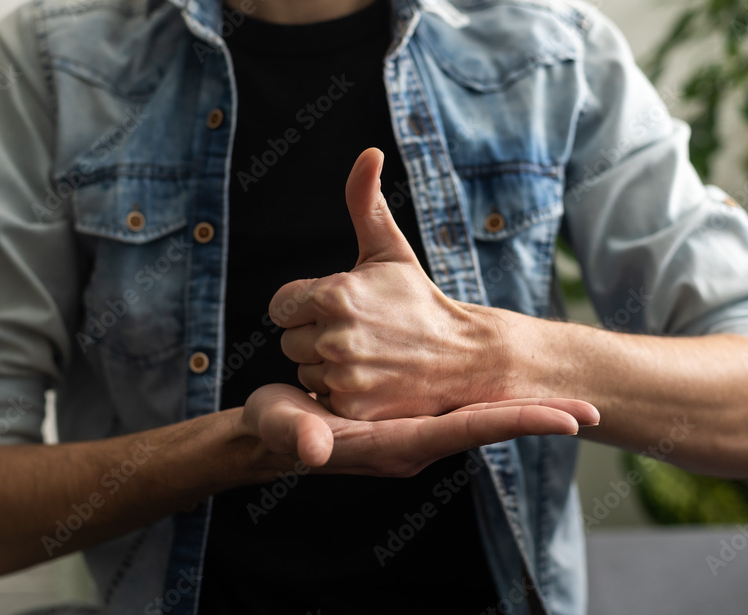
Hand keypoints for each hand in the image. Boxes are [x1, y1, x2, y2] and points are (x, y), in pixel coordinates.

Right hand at [240, 384, 599, 475]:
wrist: (273, 432)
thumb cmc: (276, 430)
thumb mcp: (283, 427)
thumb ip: (299, 436)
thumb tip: (316, 448)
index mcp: (397, 443)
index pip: (469, 432)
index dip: (517, 422)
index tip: (567, 419)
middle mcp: (416, 440)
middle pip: (488, 425)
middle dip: (538, 417)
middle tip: (593, 408)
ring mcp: (417, 428)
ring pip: (480, 416)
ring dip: (522, 406)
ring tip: (571, 396)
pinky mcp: (411, 412)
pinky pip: (463, 407)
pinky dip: (493, 399)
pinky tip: (512, 384)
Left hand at [269, 147, 502, 419]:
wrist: (465, 357)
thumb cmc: (419, 300)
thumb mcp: (390, 250)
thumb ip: (366, 201)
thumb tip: (369, 152)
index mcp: (336, 293)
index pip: (282, 306)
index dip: (305, 307)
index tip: (337, 309)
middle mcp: (336, 336)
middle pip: (289, 342)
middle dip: (315, 337)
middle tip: (359, 334)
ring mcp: (345, 376)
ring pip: (305, 371)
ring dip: (327, 367)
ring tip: (368, 357)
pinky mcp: (353, 409)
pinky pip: (321, 400)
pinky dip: (340, 396)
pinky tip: (371, 382)